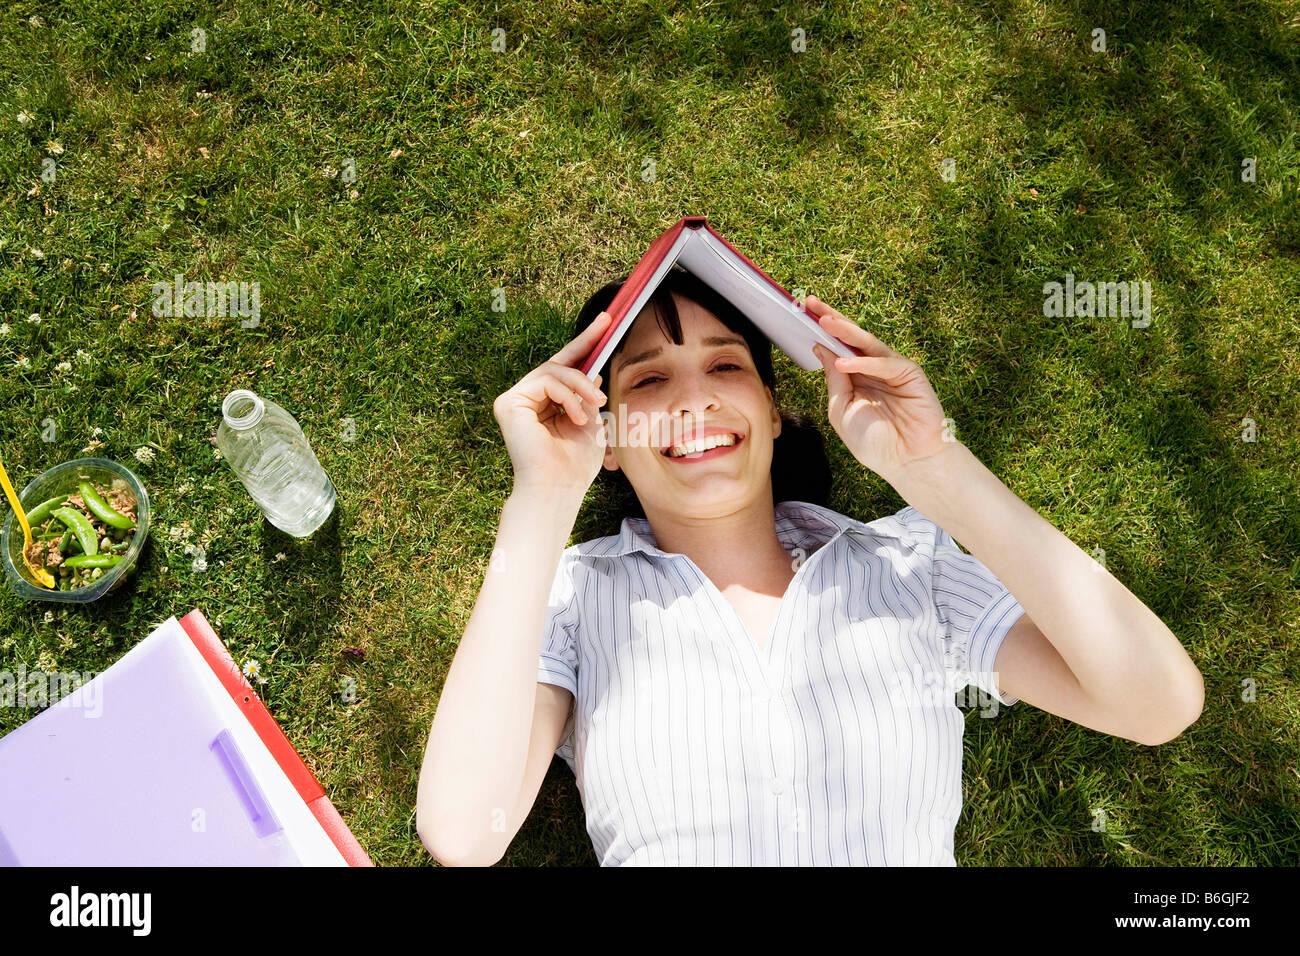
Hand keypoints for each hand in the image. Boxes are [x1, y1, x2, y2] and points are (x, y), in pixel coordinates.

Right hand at [493, 312, 611, 495]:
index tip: (606, 322)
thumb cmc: (575, 463)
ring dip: (581, 385)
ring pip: (554, 370)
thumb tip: (593, 372)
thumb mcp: (591, 421)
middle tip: (607, 324)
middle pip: (557, 362)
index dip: (585, 344)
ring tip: (597, 405)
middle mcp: (527, 399)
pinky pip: (545, 381)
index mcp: (546, 404)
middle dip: (585, 343)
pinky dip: (568, 396)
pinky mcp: (508, 403)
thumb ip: (588, 396)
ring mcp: (516, 400)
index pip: (565, 369)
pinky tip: (578, 416)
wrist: (558, 488)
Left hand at [806, 295, 959, 484]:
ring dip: (845, 330)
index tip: (800, 314)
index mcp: (855, 378)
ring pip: (866, 344)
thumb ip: (834, 379)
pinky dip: (864, 362)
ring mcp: (892, 369)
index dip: (819, 332)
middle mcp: (872, 369)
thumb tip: (821, 348)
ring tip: (823, 319)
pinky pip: (883, 363)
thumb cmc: (874, 442)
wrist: (906, 462)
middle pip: (849, 339)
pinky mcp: (909, 373)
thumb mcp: (842, 410)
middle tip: (809, 303)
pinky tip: (844, 361)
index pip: (836, 348)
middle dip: (829, 320)